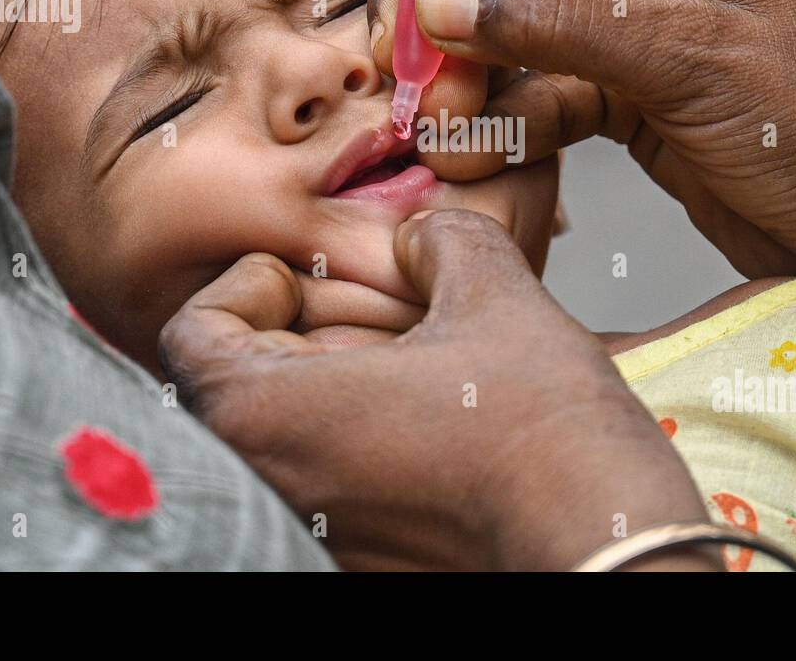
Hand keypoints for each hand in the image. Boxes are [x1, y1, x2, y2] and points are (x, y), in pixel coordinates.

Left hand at [159, 209, 716, 570]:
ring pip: (283, 438)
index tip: (312, 278)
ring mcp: (314, 533)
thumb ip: (440, 238)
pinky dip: (360, 441)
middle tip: (377, 311)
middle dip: (301, 334)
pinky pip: (329, 483)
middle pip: (236, 387)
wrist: (603, 538)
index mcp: (267, 417)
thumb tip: (422, 235)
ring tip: (412, 363)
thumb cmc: (543, 431)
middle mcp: (271, 487)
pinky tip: (433, 421)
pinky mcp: (359, 560)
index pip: (192, 336)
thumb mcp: (492, 291)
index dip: (251, 285)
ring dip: (333, 387)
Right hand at [352, 0, 795, 278]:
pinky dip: (499, 119)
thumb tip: (449, 1)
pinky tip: (482, 153)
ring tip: (448, 118)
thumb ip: (565, 21)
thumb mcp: (694, 55)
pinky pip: (528, 87)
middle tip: (416, 43)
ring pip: (501, 17)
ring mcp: (617, 21)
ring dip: (463, 66)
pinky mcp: (611, 91)